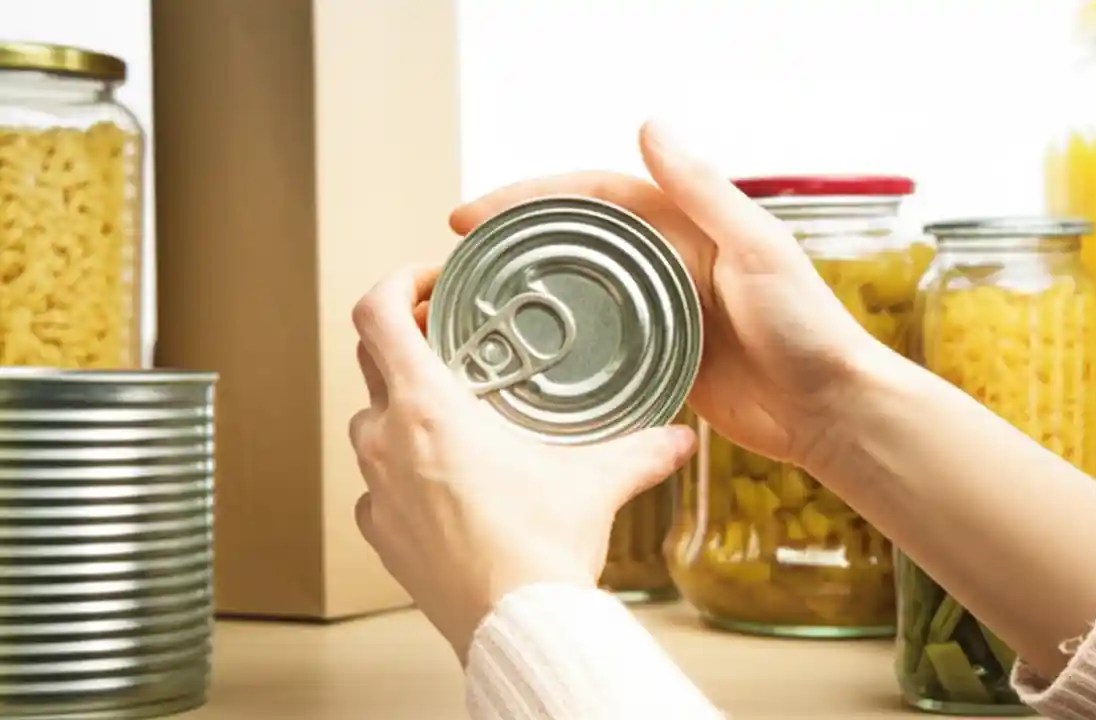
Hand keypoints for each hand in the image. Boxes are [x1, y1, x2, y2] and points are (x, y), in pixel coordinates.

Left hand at [347, 266, 695, 660]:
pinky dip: (404, 469)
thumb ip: (643, 449)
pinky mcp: (380, 531)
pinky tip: (447, 482)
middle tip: (453, 340)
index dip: (395, 282)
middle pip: (371, 360)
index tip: (429, 282)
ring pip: (370, 422)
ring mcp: (376, 489)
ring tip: (454, 413)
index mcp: (428, 408)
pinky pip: (379, 483)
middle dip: (407, 339)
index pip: (376, 313)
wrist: (516, 625)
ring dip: (402, 406)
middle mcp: (387, 441)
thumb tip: (680, 438)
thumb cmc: (540, 549)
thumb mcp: (598, 482)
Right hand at [450, 121, 895, 469]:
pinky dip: (562, 347)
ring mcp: (660, 316)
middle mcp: (667, 265)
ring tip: (472, 306)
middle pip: (574, 242)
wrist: (831, 409)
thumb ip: (702, 190)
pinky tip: (525, 359)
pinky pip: (600, 348)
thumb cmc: (806, 327)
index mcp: (685, 227)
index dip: (531, 198)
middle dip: (514, 243)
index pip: (592, 197)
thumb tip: (649, 124)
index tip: (476, 214)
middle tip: (456, 259)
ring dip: (530, 293)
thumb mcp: (755, 247)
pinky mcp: (661, 364)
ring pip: (580, 294)